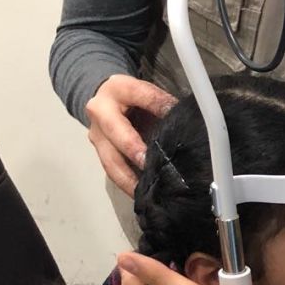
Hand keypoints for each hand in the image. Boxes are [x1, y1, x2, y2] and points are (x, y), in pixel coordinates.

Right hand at [85, 75, 174, 195]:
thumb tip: (188, 123)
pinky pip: (112, 171)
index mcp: (118, 88)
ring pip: (110, 160)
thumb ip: (162, 104)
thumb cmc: (133, 98)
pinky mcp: (99, 153)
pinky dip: (127, 184)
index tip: (175, 116)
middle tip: (149, 164)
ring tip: (148, 192)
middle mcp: (100, 111)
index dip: (160, 106)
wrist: (102, 98)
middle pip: (116, 132)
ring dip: (129, 178)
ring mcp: (96, 135)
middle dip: (133, 149)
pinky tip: (142, 196)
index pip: (142, 95)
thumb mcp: (146, 92)